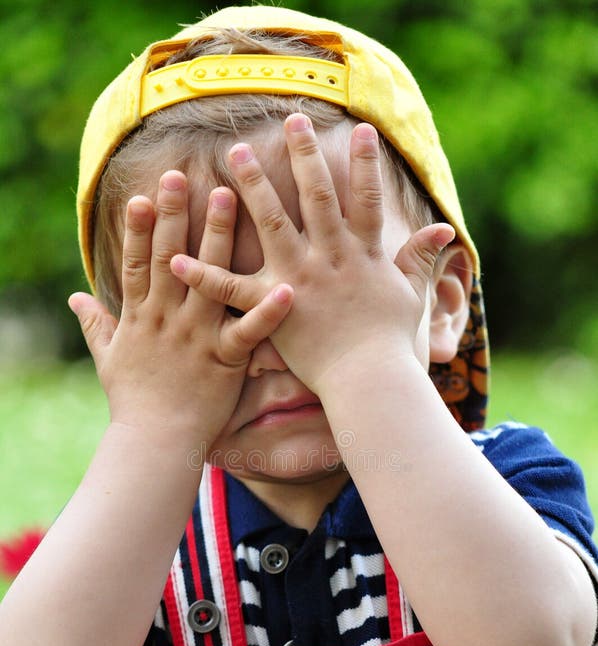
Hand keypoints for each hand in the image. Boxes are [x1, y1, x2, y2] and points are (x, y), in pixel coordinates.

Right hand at [69, 172, 292, 447]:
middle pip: (171, 258)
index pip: (137, 264)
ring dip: (219, 237)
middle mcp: (167, 319)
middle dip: (177, 215)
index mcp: (141, 317)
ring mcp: (196, 336)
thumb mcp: (107, 358)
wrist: (155, 442)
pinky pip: (248, 332)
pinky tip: (286, 288)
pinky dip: (267, 312)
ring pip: (209, 279)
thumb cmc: (133, 403)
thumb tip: (74, 297)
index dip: (139, 229)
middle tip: (185, 175)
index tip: (145, 195)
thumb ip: (95, 323)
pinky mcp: (225, 360)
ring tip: (230, 197)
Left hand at [169, 115, 453, 396]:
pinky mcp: (270, 306)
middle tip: (291, 120)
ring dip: (253, 185)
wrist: (368, 380)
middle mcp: (328, 257)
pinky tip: (174, 256)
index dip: (366, 163)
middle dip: (304, 155)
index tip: (363, 129)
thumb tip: (445, 230)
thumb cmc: (389, 342)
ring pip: (272, 222)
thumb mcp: (410, 295)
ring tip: (235, 152)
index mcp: (362, 254)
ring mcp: (297, 278)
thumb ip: (421, 259)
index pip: (366, 199)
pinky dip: (202, 274)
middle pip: (315, 196)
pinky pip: (229, 289)